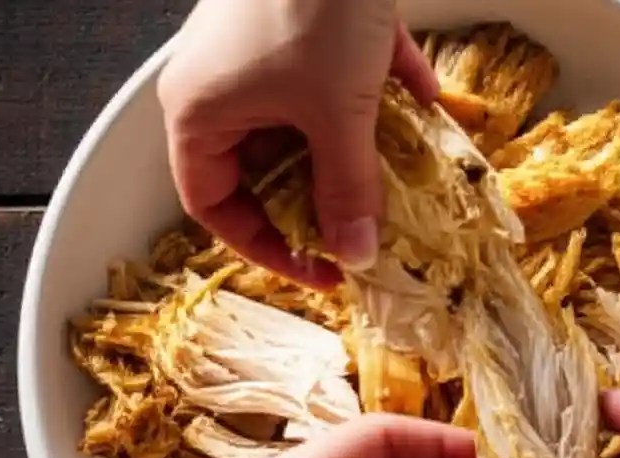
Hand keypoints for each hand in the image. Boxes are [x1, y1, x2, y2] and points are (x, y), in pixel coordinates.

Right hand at [156, 0, 439, 287]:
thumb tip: (354, 253)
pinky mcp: (289, 22)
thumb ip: (347, 189)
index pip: (215, 207)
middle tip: (364, 222)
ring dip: (349, 145)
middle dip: (319, 196)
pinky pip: (326, 75)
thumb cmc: (310, 3)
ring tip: (397, 165)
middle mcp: (215, 85)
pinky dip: (368, 90)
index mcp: (198, 114)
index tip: (319, 270)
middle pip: (261, 167)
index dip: (267, 249)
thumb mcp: (337, 113)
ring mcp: (252, 51)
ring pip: (299, 121)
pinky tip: (421, 95)